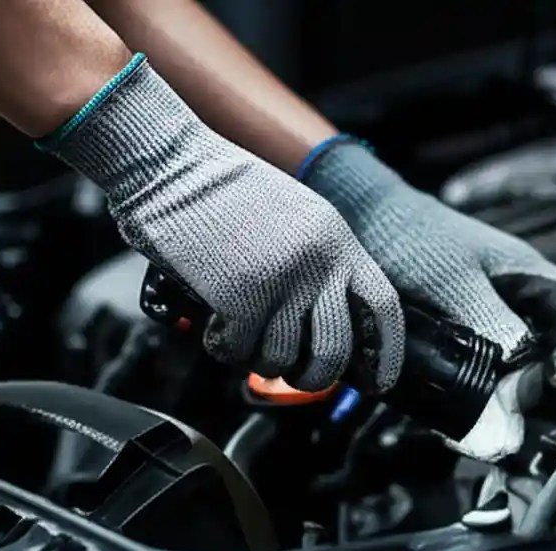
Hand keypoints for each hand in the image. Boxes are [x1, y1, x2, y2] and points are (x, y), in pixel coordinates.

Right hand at [43, 58, 403, 391]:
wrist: (171, 164)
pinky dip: (223, 347)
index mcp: (338, 241)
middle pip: (336, 351)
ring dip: (258, 361)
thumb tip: (329, 323)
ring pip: (283, 359)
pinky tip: (215, 325)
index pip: (383, 308)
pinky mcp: (240, 296)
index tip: (375, 382)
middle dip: (313, 377)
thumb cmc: (225, 191)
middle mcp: (319, 262)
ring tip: (242, 337)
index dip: (384, 353)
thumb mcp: (297, 217)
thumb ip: (320, 262)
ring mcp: (282, 280)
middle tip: (294, 376)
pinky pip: (239, 351)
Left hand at [305, 141, 555, 386]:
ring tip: (487, 403)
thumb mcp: (455, 286)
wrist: (359, 216)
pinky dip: (478, 375)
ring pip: (515, 349)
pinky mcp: (457, 317)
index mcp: (528, 272)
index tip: (555, 379)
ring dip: (507, 378)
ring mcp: (486, 301)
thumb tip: (526, 377)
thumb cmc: (410, 238)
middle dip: (537, 372)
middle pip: (550, 338)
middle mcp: (514, 288)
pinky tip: (461, 392)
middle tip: (511, 398)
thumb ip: (492, 328)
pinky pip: (482, 351)